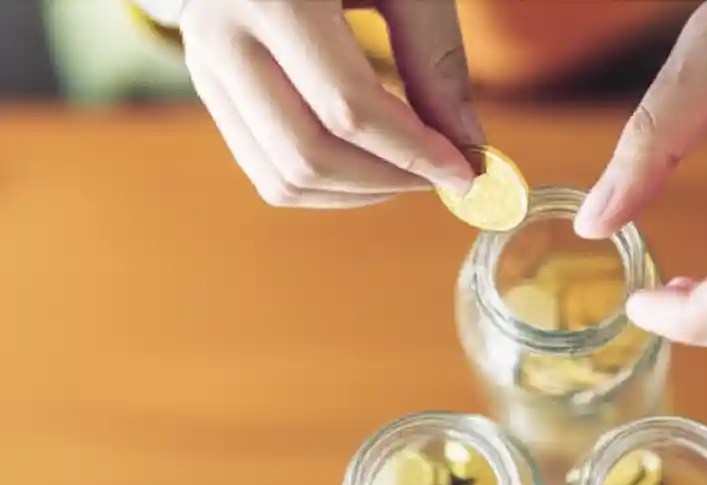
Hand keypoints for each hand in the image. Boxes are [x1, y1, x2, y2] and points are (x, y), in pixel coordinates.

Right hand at [178, 0, 480, 207]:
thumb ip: (436, 58)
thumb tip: (467, 145)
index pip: (349, 108)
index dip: (416, 152)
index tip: (469, 170)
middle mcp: (222, 36)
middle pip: (309, 155)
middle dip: (390, 181)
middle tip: (445, 175)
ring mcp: (204, 64)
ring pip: (281, 177)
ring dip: (358, 193)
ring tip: (411, 171)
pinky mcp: (208, 84)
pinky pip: (264, 167)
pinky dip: (326, 183)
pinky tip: (373, 163)